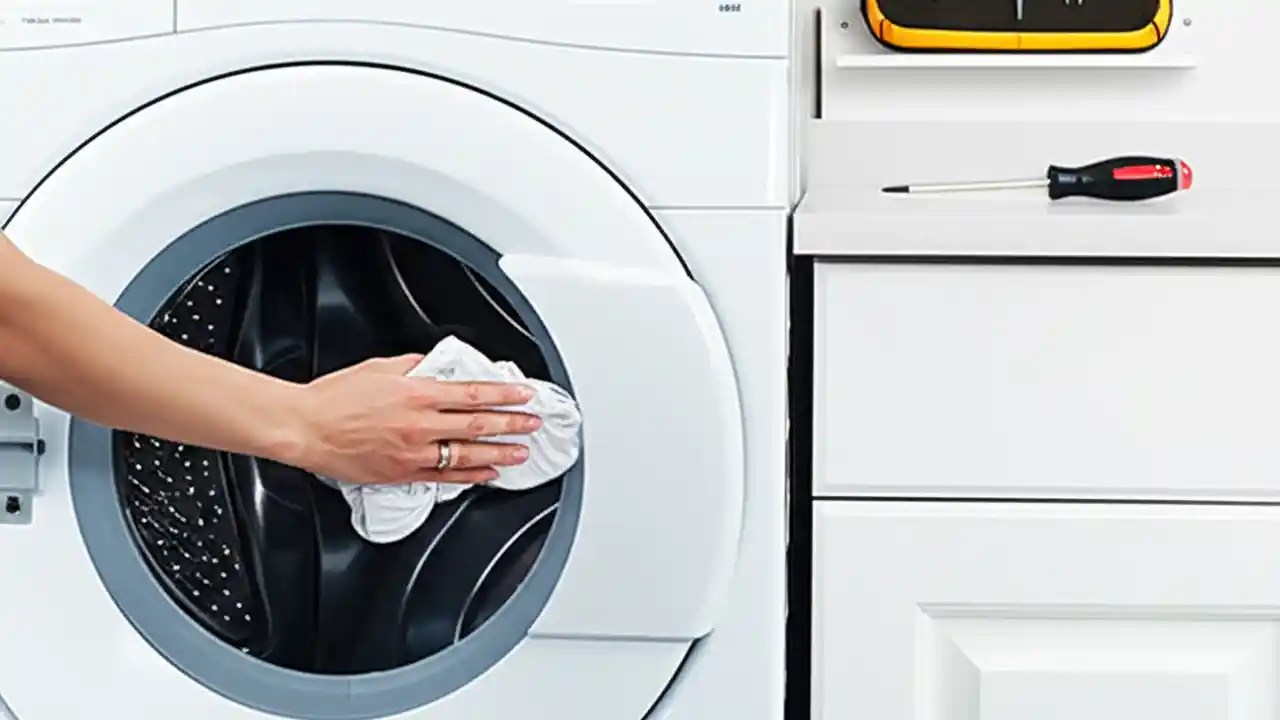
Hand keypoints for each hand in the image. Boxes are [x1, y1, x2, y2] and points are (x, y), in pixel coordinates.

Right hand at [281, 354, 541, 485]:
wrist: (304, 428)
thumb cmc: (334, 398)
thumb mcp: (380, 368)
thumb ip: (415, 366)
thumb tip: (438, 367)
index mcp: (416, 393)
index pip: (473, 393)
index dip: (504, 394)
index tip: (524, 395)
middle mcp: (419, 425)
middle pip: (478, 425)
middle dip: (512, 424)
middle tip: (533, 424)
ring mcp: (412, 453)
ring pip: (467, 454)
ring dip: (499, 453)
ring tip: (521, 452)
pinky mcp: (402, 473)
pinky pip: (444, 476)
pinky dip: (470, 475)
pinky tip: (487, 473)